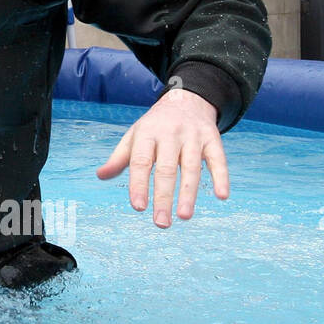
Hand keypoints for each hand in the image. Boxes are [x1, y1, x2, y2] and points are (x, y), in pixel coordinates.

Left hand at [95, 88, 227, 227]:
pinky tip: (222, 196)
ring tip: (184, 216)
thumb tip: (101, 176)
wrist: (187, 99)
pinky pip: (218, 160)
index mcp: (147, 134)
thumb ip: (120, 158)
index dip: (139, 184)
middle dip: (163, 197)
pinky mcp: (213, 139)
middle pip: (165, 169)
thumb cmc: (155, 126)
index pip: (140, 162)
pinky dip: (221, 177)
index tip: (138, 207)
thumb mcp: (135, 136)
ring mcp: (193, 136)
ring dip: (189, 193)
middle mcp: (169, 134)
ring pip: (191, 167)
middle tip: (161, 223)